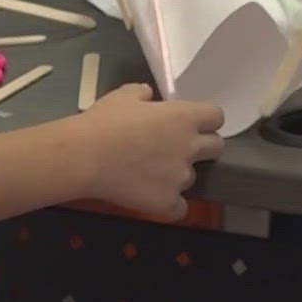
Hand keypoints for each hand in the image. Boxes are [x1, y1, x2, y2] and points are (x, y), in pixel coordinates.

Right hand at [76, 84, 224, 221]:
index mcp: (184, 117)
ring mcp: (181, 177)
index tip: (191, 124)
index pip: (216, 116)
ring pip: (191, 177)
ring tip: (150, 174)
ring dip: (177, 175)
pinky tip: (152, 198)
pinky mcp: (168, 202)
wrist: (85, 156)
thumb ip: (143, 93)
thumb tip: (148, 96)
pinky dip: (168, 204)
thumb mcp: (124, 95)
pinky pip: (179, 207)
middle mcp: (190, 147)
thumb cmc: (104, 121)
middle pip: (216, 147)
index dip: (205, 120)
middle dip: (202, 147)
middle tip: (177, 149)